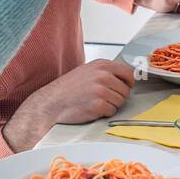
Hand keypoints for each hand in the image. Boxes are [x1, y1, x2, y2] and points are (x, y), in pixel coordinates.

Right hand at [1, 60, 135, 150]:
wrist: (51, 103)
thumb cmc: (68, 89)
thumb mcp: (87, 71)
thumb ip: (105, 72)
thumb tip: (124, 77)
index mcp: (101, 65)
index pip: (128, 72)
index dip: (128, 82)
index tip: (125, 87)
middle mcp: (103, 75)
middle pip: (126, 90)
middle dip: (118, 96)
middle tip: (103, 98)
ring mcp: (101, 90)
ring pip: (120, 101)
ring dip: (111, 105)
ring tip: (95, 103)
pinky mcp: (98, 105)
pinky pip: (112, 111)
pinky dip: (105, 113)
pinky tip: (92, 109)